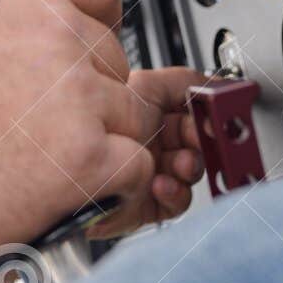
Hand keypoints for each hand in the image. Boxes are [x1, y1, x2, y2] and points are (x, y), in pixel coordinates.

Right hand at [0, 0, 200, 271]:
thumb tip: (6, 37)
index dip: (94, 21)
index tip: (79, 49)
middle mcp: (49, 25)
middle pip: (112, 58)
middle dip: (85, 95)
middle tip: (34, 132)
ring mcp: (72, 90)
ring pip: (127, 115)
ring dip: (97, 144)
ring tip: (38, 169)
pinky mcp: (83, 156)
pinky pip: (134, 167)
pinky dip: (108, 188)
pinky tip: (65, 195)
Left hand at [88, 68, 205, 237]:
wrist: (62, 171)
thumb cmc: (92, 122)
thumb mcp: (142, 89)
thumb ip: (180, 82)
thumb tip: (214, 80)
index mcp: (155, 109)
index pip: (196, 107)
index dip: (211, 108)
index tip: (220, 108)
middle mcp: (157, 140)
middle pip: (200, 140)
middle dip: (205, 139)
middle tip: (204, 136)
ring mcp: (155, 169)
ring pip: (192, 171)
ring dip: (191, 166)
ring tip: (181, 162)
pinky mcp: (150, 201)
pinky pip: (177, 201)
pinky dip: (175, 192)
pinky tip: (161, 184)